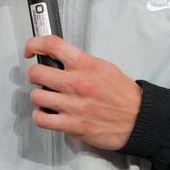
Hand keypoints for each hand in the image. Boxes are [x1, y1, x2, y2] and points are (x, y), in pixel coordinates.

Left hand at [24, 34, 142, 149]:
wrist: (138, 119)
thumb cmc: (123, 94)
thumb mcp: (104, 67)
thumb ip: (81, 62)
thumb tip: (59, 59)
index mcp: (86, 65)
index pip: (52, 45)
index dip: (34, 44)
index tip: (31, 50)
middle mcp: (77, 83)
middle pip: (36, 72)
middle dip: (34, 74)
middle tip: (40, 78)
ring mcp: (73, 105)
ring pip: (36, 97)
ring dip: (39, 97)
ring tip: (47, 98)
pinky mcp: (72, 125)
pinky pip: (41, 119)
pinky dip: (41, 116)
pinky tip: (48, 114)